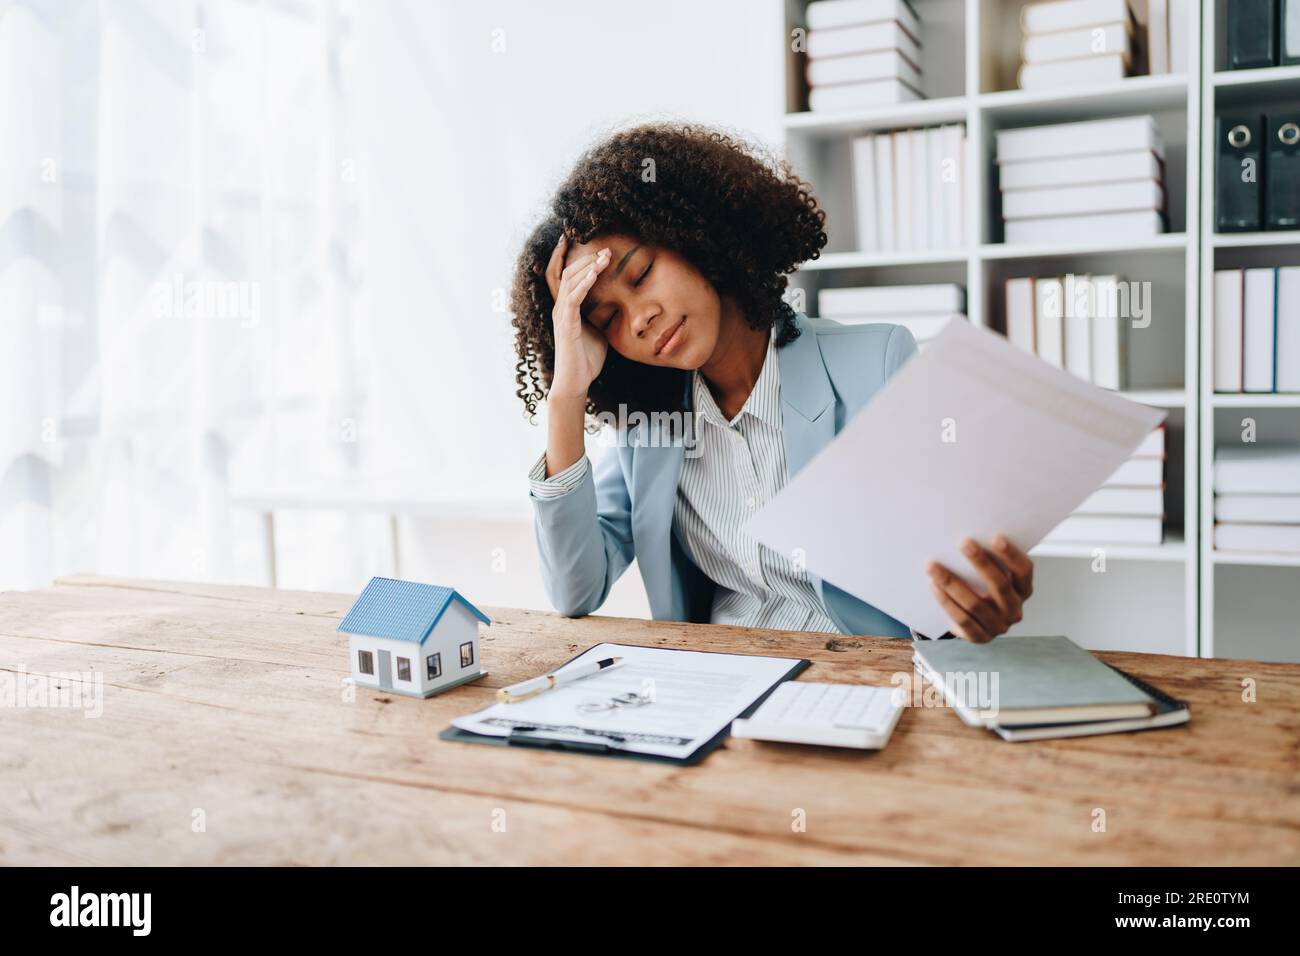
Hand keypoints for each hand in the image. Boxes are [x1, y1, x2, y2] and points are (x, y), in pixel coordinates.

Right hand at [543, 233, 609, 400]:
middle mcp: (560, 308)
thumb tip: (616, 304)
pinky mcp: (566, 326)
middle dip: (584, 257)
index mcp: (566, 308)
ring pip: (569, 281)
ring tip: (605, 256)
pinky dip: (584, 284)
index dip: (564, 256)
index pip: (560, 276)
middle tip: (605, 248)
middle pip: (566, 272)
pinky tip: (596, 274)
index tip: (574, 239)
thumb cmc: (587, 358)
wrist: (576, 381)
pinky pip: (573, 299)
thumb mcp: (598, 330)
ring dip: (588, 266)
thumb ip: (600, 314)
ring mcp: (561, 316)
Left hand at [925, 534, 1033, 642]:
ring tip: (933, 566)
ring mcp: (999, 626)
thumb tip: (967, 534)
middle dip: (981, 563)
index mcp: (1023, 590)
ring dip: (952, 583)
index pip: (1024, 571)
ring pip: (976, 604)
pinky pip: (962, 620)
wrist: (973, 621)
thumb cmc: (981, 588)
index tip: (995, 537)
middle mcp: (1014, 610)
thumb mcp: (990, 575)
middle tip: (963, 543)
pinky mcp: (980, 637)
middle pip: (1000, 585)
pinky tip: (933, 586)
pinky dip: (946, 602)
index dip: (1012, 555)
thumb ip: (988, 559)